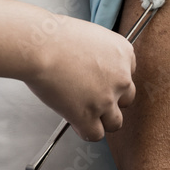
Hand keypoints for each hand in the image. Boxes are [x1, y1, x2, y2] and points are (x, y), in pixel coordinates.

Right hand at [23, 16, 137, 141]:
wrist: (41, 46)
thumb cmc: (55, 36)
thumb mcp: (90, 35)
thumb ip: (98, 53)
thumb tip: (91, 66)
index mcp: (124, 53)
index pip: (128, 74)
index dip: (112, 80)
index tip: (100, 81)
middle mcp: (121, 77)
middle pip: (126, 98)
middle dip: (111, 100)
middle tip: (92, 97)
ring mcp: (107, 99)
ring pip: (115, 122)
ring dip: (102, 120)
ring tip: (86, 115)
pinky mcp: (88, 115)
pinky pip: (96, 134)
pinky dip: (86, 131)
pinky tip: (76, 123)